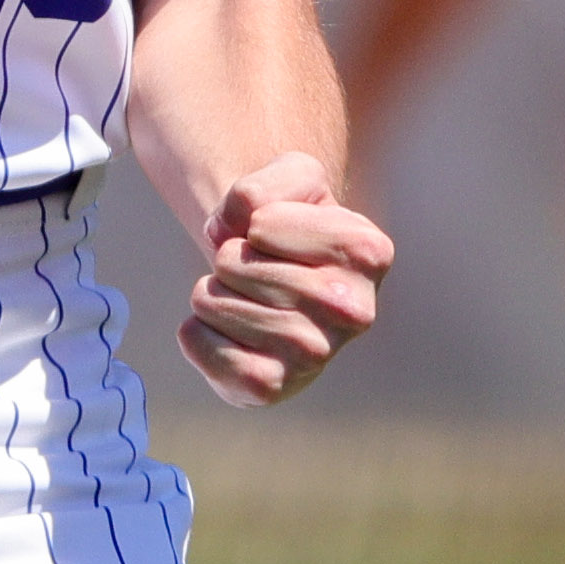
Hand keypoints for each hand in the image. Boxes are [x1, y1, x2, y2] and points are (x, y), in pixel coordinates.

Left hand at [180, 151, 394, 407]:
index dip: (253, 222)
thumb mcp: (291, 176)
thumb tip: (233, 228)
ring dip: (209, 292)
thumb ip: (263, 183)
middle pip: (234, 263)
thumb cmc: (289, 223)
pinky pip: (200, 345)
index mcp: (370, 252)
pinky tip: (223, 331)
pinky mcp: (272, 387)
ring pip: (214, 302)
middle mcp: (354, 311)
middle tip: (252, 270)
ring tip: (239, 297)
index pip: (261, 222)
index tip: (275, 236)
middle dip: (226, 257)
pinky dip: (194, 331)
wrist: (277, 286)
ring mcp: (316, 356)